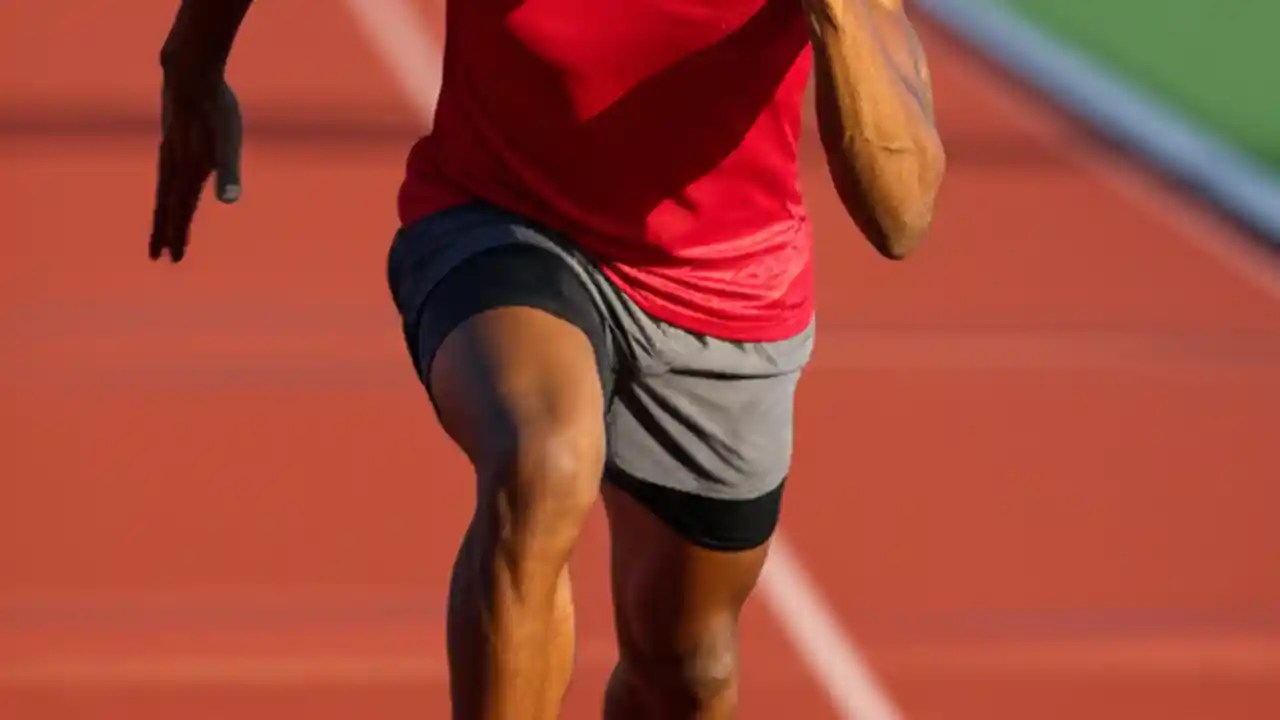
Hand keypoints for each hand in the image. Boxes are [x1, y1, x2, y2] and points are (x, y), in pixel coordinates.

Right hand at [149, 77, 242, 261]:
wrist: (190, 75)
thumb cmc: (216, 110)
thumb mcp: (229, 143)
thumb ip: (229, 174)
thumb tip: (229, 201)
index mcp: (189, 172)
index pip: (181, 211)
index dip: (179, 235)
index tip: (174, 258)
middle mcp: (174, 166)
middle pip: (166, 207)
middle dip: (164, 233)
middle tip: (157, 257)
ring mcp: (169, 152)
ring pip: (161, 191)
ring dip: (160, 214)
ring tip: (157, 231)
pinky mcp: (170, 140)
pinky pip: (163, 174)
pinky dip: (162, 190)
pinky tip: (166, 187)